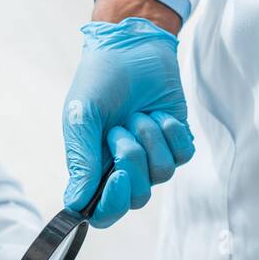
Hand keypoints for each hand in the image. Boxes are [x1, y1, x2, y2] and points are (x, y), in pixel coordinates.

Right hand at [62, 16, 192, 227]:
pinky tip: (158, 113)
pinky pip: (182, 155)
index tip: (118, 176)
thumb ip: (81, 161)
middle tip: (120, 130)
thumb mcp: (81, 119)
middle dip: (132, 162)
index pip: (103, 213)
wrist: (130, 47)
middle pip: (136, 198)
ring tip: (137, 115)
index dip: (111, 205)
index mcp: (93, 169)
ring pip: (161, 175)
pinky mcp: (175, 142)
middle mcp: (122, 169)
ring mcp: (151, 157)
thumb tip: (76, 204)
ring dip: (149, 139)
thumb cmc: (99, 81)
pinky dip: (170, 132)